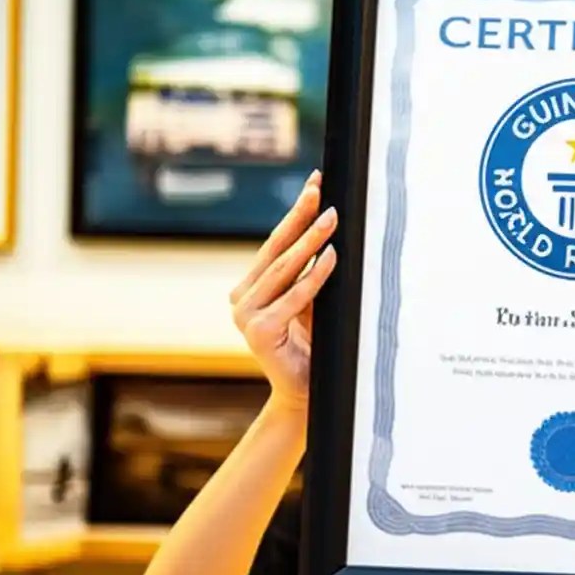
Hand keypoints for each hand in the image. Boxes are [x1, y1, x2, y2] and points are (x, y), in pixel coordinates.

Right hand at [229, 170, 338, 409]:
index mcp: (250, 288)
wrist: (305, 391)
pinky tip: (332, 257)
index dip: (295, 213)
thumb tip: (331, 228)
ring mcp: (246, 316)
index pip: (274, 243)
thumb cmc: (311, 345)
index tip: (315, 183)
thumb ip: (310, 272)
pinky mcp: (259, 332)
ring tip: (331, 218)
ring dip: (311, 241)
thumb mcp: (311, 302)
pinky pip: (295, 297)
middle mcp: (242, 299)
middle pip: (276, 250)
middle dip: (301, 217)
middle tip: (321, 191)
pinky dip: (315, 276)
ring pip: (283, 269)